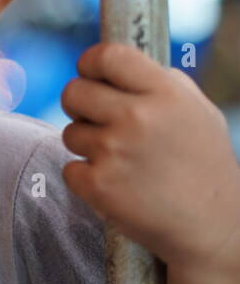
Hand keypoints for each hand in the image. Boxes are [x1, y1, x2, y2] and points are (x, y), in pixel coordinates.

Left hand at [59, 42, 239, 274]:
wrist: (212, 228)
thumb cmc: (206, 168)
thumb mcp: (199, 113)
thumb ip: (163, 84)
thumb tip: (123, 65)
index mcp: (165, 93)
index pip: (107, 55)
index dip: (90, 63)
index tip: (90, 74)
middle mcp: (138, 117)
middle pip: (73, 92)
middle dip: (80, 106)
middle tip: (97, 121)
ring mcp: (115, 151)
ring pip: (70, 132)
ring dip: (87, 146)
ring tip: (121, 161)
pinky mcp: (98, 185)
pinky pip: (69, 169)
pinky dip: (86, 178)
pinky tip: (116, 185)